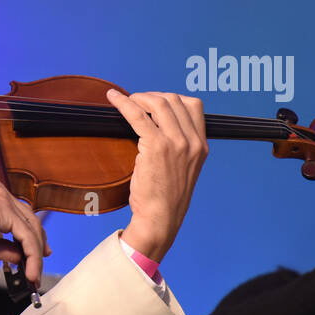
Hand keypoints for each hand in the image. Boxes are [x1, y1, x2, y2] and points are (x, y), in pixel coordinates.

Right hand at [0, 174, 49, 282]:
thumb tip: (18, 257)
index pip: (18, 217)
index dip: (28, 237)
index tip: (31, 255)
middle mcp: (0, 195)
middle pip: (30, 221)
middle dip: (38, 246)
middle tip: (38, 266)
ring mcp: (4, 200)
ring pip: (32, 229)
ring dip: (36, 255)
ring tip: (33, 275)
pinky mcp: (5, 210)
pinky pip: (26, 236)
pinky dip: (32, 255)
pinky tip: (30, 271)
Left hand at [105, 90, 207, 261]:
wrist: (160, 218)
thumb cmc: (165, 198)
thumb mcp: (182, 169)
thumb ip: (178, 148)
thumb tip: (157, 127)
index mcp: (201, 145)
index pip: (194, 105)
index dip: (171, 98)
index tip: (154, 102)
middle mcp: (192, 141)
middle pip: (175, 100)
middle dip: (152, 96)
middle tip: (136, 100)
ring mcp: (176, 143)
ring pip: (159, 103)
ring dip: (139, 97)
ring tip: (125, 100)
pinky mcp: (156, 147)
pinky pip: (138, 115)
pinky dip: (124, 103)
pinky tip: (114, 99)